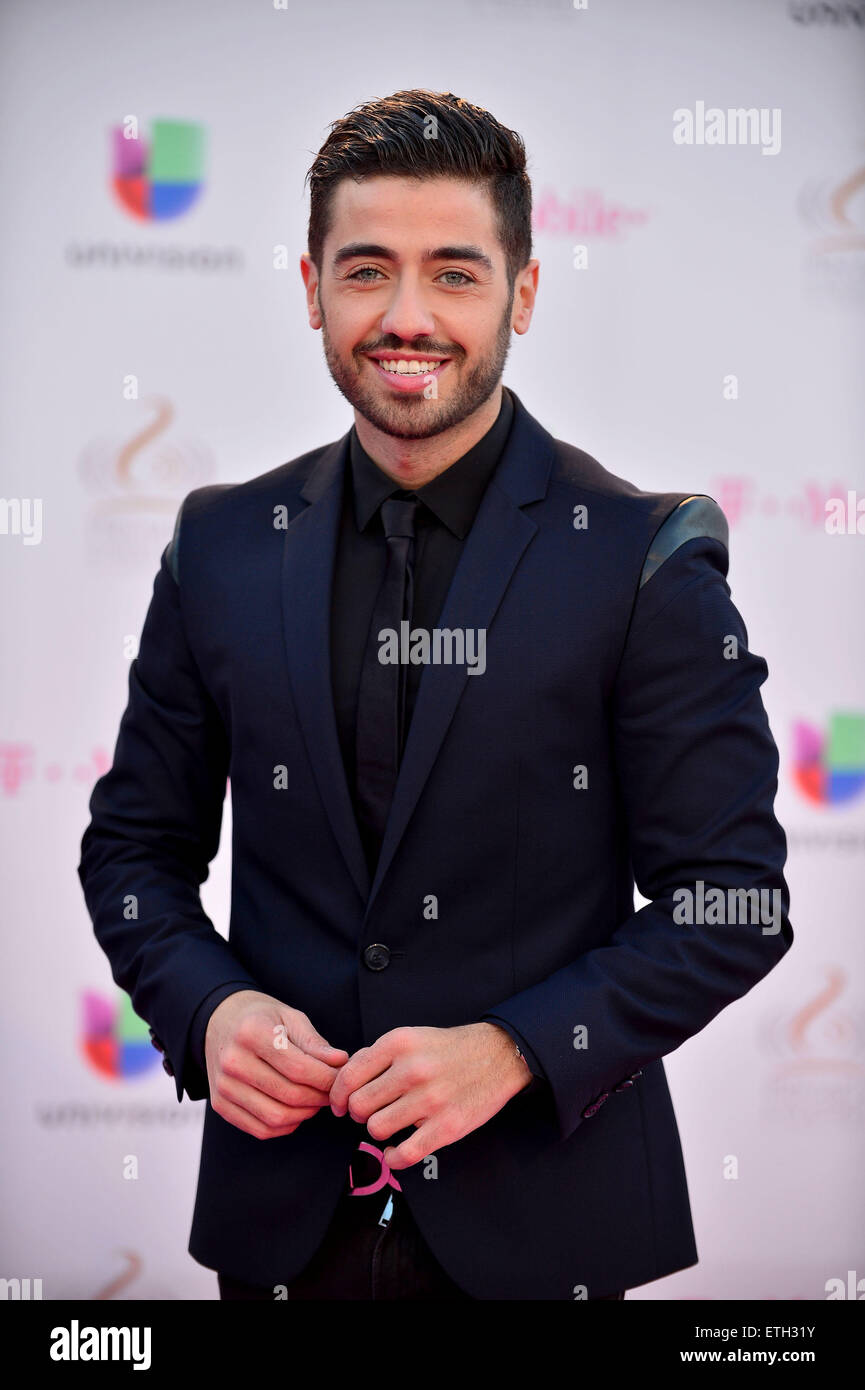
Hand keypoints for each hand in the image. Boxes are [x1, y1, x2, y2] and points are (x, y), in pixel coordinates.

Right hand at [205, 990, 348, 1139]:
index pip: (299, 1068)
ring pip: (276, 1117)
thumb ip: (315, 1043)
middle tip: (332, 1091)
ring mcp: (224, 1086)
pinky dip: (286, 1125)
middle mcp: (233, 1061)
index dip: (327, 1079)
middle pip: (289, 1095)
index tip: (341, 1078)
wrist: (220, 1022)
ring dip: (305, 1114)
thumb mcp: (290, 1018)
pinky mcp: (220, 1105)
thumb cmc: (261, 1018)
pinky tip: (295, 1110)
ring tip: (315, 1100)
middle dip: (319, 1098)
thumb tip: (341, 1062)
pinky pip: (261, 1129)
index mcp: (252, 1032)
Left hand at [328, 1022, 531, 1169]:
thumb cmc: (449, 1049)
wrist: (498, 1056)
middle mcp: (412, 1070)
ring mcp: (430, 1100)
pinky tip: (395, 1152)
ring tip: (391, 1122)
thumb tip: (345, 1079)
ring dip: (379, 1130)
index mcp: (399, 1043)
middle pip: (359, 1106)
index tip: (338, 1105)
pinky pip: (405, 1153)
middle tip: (371, 1111)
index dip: (337, 1095)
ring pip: (376, 1129)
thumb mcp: (412, 1037)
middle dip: (359, 1113)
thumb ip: (377, 1055)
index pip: (349, 1076)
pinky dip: (393, 1158)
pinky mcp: (447, 1126)